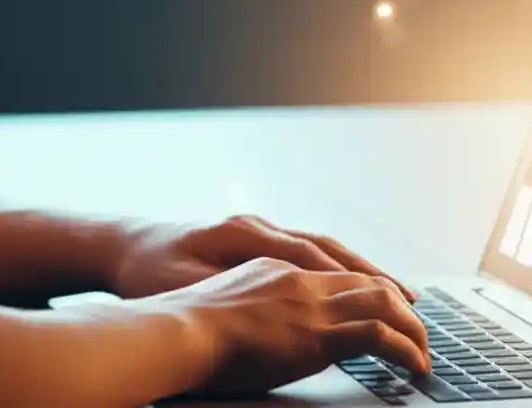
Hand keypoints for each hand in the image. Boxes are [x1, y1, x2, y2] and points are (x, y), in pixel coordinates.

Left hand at [110, 214, 416, 302]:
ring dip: (360, 269)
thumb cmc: (148, 271)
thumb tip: (267, 304)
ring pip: (323, 248)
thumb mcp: (183, 285)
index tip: (384, 300)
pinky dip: (336, 269)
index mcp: (245, 234)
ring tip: (396, 292)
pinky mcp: (255, 242)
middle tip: (408, 298)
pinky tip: (354, 286)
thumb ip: (227, 292)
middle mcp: (259, 227)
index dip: (351, 279)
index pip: (312, 255)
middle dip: (371, 272)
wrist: (122, 245)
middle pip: (328, 247)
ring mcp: (259, 231)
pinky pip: (308, 253)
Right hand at [153, 256, 430, 396]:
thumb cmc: (183, 328)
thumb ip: (245, 310)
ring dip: (410, 327)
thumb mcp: (218, 305)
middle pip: (366, 281)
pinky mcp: (319, 333)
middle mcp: (300, 279)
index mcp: (275, 270)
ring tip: (423, 350)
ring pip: (382, 302)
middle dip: (398, 303)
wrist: (178, 329)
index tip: (383, 302)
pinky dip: (405, 349)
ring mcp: (312, 304)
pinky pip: (379, 335)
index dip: (364, 288)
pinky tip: (415, 366)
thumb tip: (250, 331)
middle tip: (417, 326)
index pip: (333, 273)